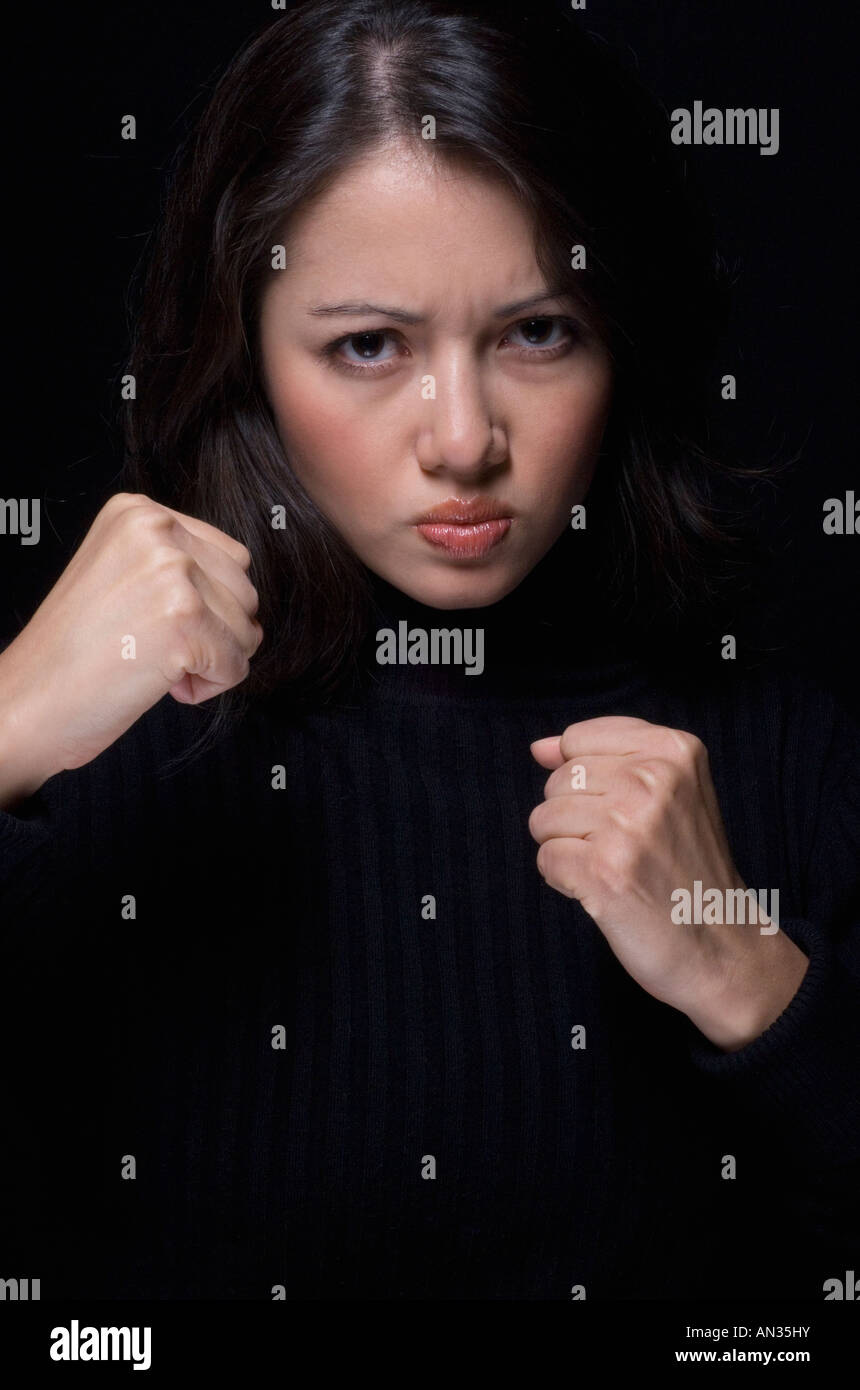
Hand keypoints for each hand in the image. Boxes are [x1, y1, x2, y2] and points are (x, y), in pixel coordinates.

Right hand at [0, 492, 262, 805]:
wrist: (29, 700)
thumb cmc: (72, 652)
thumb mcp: (121, 573)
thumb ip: (177, 565)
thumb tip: (244, 593)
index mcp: (140, 512)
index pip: (230, 558)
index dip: (209, 605)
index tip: (163, 625)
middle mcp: (158, 532)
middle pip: (245, 590)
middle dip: (217, 632)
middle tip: (161, 651)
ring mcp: (173, 574)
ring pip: (246, 628)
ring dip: (214, 660)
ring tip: (160, 665)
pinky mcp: (185, 622)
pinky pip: (236, 664)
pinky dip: (212, 686)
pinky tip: (166, 684)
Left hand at [528, 716, 807, 1049]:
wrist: (722, 946)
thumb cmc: (688, 869)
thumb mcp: (670, 794)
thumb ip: (603, 758)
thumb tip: (538, 748)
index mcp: (674, 750)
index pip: (576, 739)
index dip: (585, 780)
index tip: (622, 808)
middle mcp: (654, 779)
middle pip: (558, 780)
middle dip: (574, 817)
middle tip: (623, 847)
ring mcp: (629, 824)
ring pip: (543, 819)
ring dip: (567, 849)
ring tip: (613, 867)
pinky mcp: (605, 870)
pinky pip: (546, 859)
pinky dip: (565, 880)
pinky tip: (604, 890)